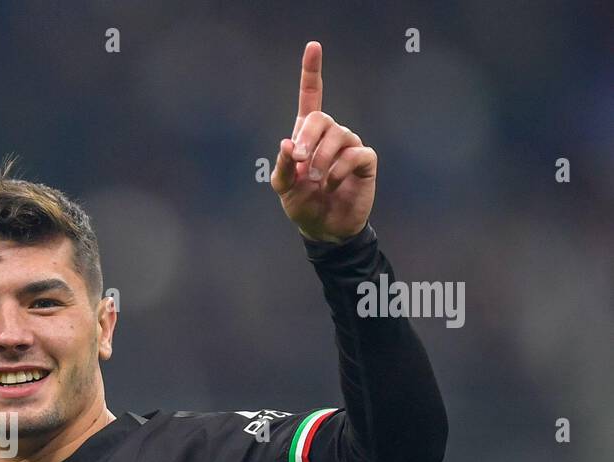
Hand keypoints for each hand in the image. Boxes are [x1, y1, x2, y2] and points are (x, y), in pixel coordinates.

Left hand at [271, 41, 376, 242]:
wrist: (324, 229)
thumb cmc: (303, 205)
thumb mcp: (283, 188)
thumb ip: (282, 167)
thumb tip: (287, 144)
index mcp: (307, 136)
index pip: (311, 97)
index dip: (312, 72)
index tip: (313, 46)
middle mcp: (330, 135)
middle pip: (321, 118)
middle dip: (307, 138)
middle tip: (299, 161)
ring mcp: (349, 146)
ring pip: (339, 135)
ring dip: (322, 158)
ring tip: (316, 179)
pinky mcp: (365, 161)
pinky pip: (355, 154)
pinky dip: (338, 170)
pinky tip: (331, 185)